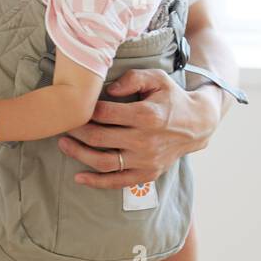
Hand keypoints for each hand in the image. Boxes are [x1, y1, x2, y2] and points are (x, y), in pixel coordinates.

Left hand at [57, 68, 219, 187]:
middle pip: (99, 138)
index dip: (86, 110)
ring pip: (104, 162)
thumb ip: (133, 78)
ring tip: (64, 144)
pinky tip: (78, 176)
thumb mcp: (157, 79)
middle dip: (76, 131)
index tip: (75, 107)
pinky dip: (95, 182)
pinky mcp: (147, 174)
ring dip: (79, 155)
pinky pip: (116, 181)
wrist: (197, 124)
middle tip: (64, 125)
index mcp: (147, 115)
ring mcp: (146, 160)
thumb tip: (108, 90)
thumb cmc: (172, 99)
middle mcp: (146, 140)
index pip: (105, 114)